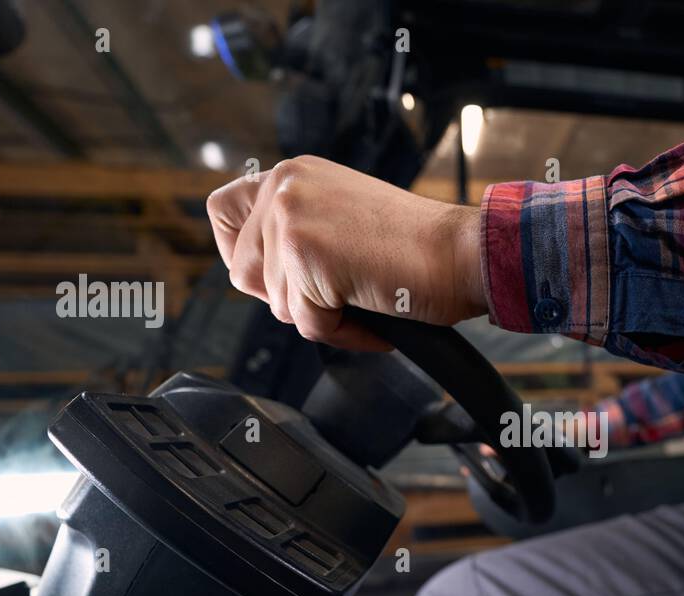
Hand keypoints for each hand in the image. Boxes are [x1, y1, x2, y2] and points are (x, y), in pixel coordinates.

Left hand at [206, 155, 485, 349]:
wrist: (461, 251)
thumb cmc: (419, 245)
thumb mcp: (343, 215)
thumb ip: (300, 226)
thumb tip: (263, 271)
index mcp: (294, 174)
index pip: (222, 209)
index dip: (239, 252)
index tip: (274, 273)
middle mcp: (285, 187)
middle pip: (242, 269)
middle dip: (286, 296)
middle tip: (334, 293)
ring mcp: (291, 219)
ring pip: (276, 302)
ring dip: (322, 316)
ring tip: (364, 299)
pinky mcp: (305, 256)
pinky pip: (307, 324)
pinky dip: (343, 334)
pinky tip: (374, 317)